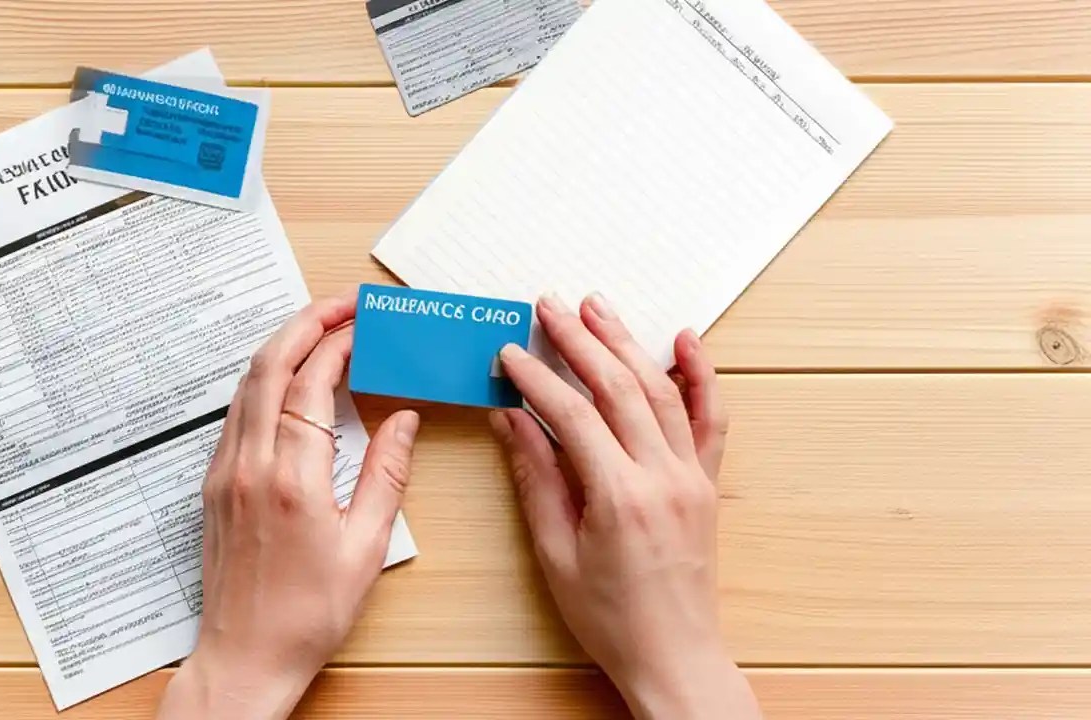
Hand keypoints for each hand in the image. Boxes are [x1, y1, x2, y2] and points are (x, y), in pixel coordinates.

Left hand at [156, 294, 420, 719]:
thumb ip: (387, 474)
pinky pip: (236, 414)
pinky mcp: (214, 486)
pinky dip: (264, 383)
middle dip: (304, 324)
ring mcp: (224, 473)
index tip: (361, 322)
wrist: (246, 658)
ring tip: (318, 331)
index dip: (337, 343)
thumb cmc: (307, 615)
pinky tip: (287, 383)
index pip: (311, 383)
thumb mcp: (366, 547)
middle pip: (268, 367)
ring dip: (281, 349)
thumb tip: (402, 420)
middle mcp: (249, 466)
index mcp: (293, 479)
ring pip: (246, 386)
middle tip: (339, 306)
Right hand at [490, 293, 760, 719]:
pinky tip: (684, 340)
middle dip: (581, 341)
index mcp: (620, 498)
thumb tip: (512, 420)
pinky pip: (710, 418)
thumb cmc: (611, 617)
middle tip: (550, 306)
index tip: (511, 353)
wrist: (675, 656)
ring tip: (597, 307)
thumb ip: (537, 480)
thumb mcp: (557, 553)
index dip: (538, 378)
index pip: (574, 415)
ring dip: (626, 343)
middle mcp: (663, 477)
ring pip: (661, 391)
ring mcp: (692, 477)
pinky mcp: (707, 483)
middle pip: (619, 388)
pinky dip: (700, 375)